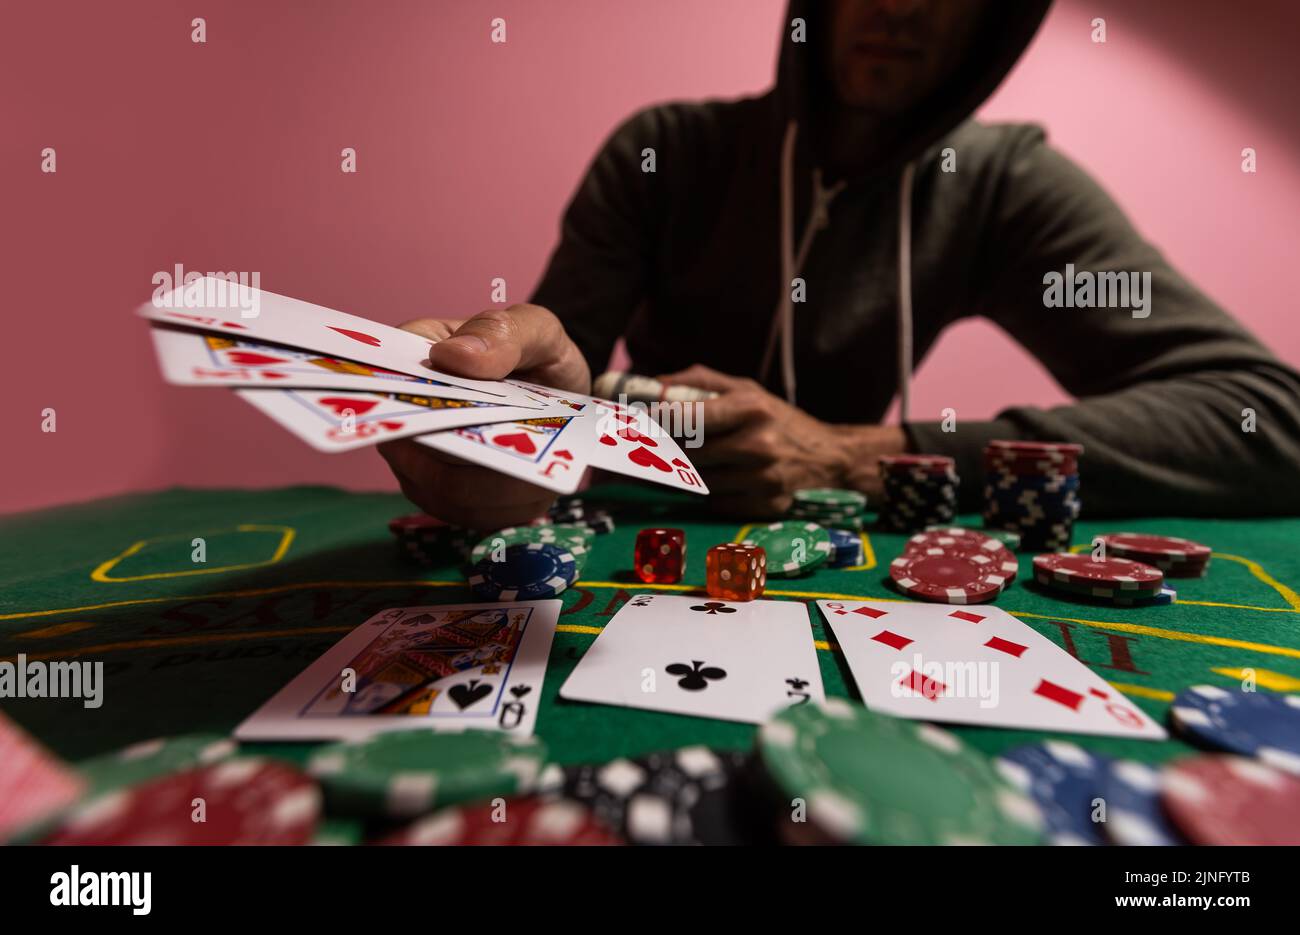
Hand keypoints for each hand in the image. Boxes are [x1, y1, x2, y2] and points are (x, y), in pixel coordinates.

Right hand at [377, 304, 589, 528]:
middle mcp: (405, 416)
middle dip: (474, 457)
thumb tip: (452, 356)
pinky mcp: (449, 497)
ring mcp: (421, 463)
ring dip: (500, 486)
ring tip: (540, 466)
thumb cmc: (537, 354)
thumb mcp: (535, 329)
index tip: (454, 418)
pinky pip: (470, 516)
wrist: (564, 394)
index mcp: (412, 359)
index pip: (387, 387)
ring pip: (446, 492)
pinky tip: (537, 485)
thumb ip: (501, 333)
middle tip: (523, 447)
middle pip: (416, 451)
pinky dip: (509, 505)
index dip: (407, 409)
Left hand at [659, 364, 905, 517]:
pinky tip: (722, 482)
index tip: (634, 423)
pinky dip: (711, 494)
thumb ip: (698, 383)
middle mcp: (759, 444)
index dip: (656, 422)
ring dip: (688, 475)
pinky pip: (716, 502)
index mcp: (751, 408)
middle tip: (643, 450)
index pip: (689, 417)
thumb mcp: (746, 390)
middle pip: (687, 454)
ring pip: (699, 482)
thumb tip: (653, 387)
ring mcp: (763, 479)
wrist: (829, 457)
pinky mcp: (766, 506)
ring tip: (693, 463)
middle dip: (664, 453)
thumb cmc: (777, 418)